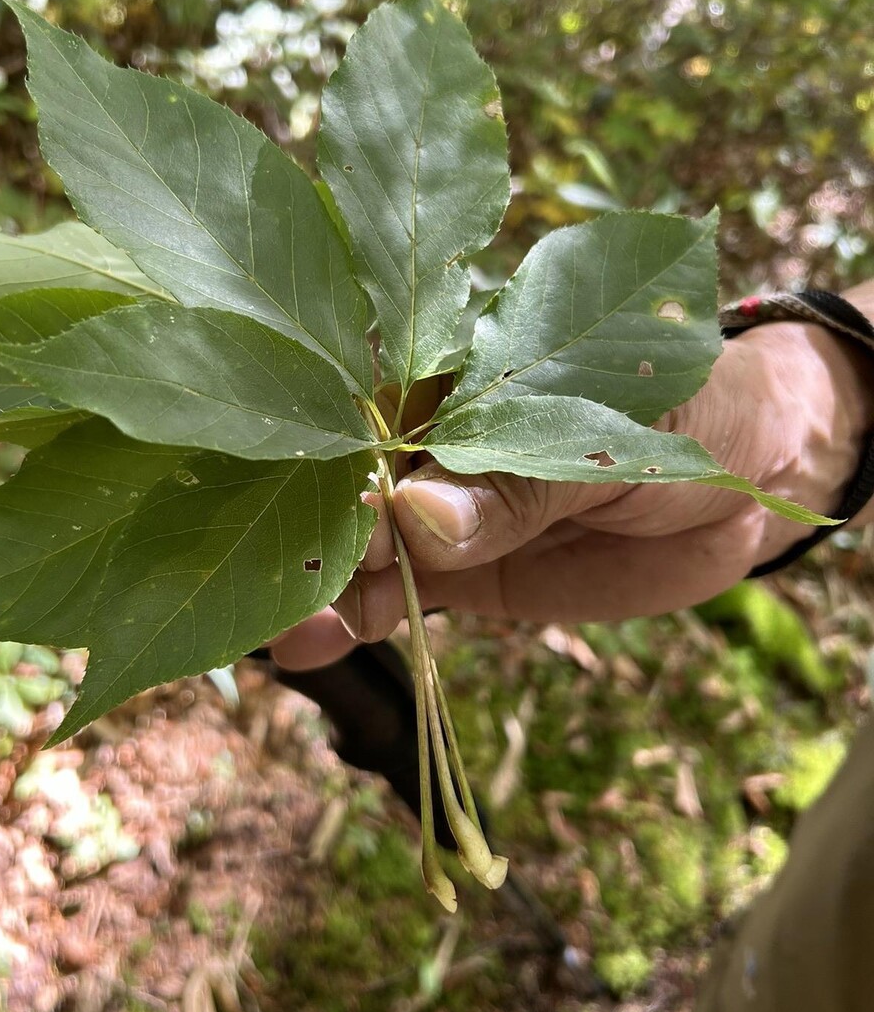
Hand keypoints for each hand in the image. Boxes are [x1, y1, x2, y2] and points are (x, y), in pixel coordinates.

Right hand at [272, 317, 873, 669]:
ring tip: (278, 627)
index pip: (362, 394)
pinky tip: (308, 646)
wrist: (752, 481)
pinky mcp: (463, 571)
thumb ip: (517, 485)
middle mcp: (431, 434)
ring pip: (361, 544)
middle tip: (259, 576)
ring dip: (318, 582)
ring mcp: (443, 509)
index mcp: (456, 366)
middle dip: (299, 520)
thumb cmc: (690, 413)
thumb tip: (416, 520)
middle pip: (345, 474)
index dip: (310, 436)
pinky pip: (399, 598)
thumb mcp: (612, 440)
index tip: (270, 484)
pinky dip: (356, 621)